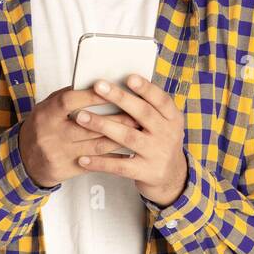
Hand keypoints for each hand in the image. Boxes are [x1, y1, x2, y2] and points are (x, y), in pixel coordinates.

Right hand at [18, 85, 141, 188]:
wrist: (25, 160)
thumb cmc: (42, 127)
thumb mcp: (47, 107)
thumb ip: (68, 96)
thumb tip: (96, 85)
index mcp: (46, 114)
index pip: (70, 101)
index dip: (92, 96)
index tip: (113, 91)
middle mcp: (51, 134)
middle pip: (88, 126)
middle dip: (115, 120)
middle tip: (136, 114)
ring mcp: (59, 154)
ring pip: (95, 147)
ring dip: (119, 138)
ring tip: (136, 130)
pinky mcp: (67, 170)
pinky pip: (95, 164)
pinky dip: (113, 158)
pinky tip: (128, 151)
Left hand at [71, 75, 187, 207]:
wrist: (172, 176)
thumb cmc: (159, 141)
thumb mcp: (162, 123)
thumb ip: (146, 106)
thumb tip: (117, 82)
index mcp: (172, 118)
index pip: (161, 100)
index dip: (146, 88)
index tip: (129, 77)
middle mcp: (167, 134)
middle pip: (143, 113)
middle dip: (119, 98)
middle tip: (98, 86)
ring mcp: (157, 154)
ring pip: (128, 137)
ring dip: (103, 125)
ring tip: (81, 117)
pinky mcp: (146, 172)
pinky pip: (120, 166)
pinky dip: (100, 162)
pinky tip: (83, 158)